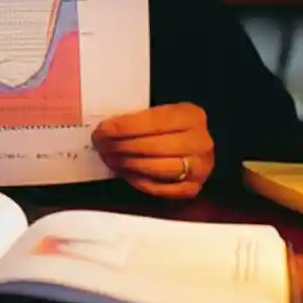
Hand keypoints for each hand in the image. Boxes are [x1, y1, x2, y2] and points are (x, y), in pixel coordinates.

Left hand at [92, 102, 213, 198]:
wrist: (191, 145)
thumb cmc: (166, 127)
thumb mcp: (159, 113)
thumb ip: (139, 119)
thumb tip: (107, 129)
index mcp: (192, 116)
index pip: (156, 121)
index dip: (126, 127)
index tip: (103, 130)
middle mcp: (201, 142)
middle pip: (156, 146)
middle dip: (123, 146)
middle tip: (102, 146)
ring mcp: (200, 168)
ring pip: (159, 168)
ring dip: (129, 164)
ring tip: (111, 158)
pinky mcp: (192, 188)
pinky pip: (162, 189)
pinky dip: (140, 181)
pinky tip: (125, 172)